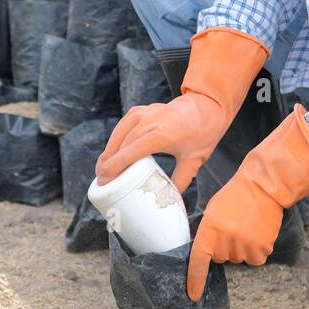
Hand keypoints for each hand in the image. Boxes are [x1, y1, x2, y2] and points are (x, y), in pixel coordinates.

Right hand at [96, 94, 228, 194]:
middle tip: (101, 181)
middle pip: (121, 144)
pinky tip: (111, 153)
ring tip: (101, 169)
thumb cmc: (201, 134)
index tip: (104, 180)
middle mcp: (150, 121)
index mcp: (162, 134)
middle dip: (108, 162)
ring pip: (118, 134)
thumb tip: (169, 202)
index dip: (115, 166)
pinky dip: (115, 140)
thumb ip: (180, 182)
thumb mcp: (194, 161)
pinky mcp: (140, 110)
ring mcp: (144, 113)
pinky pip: (122, 127)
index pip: (131, 151)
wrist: (206, 107)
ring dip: (108, 152)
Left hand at [186, 103, 308, 301]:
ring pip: (239, 259)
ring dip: (242, 247)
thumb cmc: (236, 197)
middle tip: (234, 226)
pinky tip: (258, 233)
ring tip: (248, 226)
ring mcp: (243, 246)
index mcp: (209, 231)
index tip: (193, 296)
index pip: (198, 262)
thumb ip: (208, 234)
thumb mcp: (213, 212)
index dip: (195, 280)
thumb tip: (207, 254)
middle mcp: (225, 242)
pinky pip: (255, 259)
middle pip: (220, 258)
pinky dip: (257, 250)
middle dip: (224, 246)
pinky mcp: (261, 249)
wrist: (264, 186)